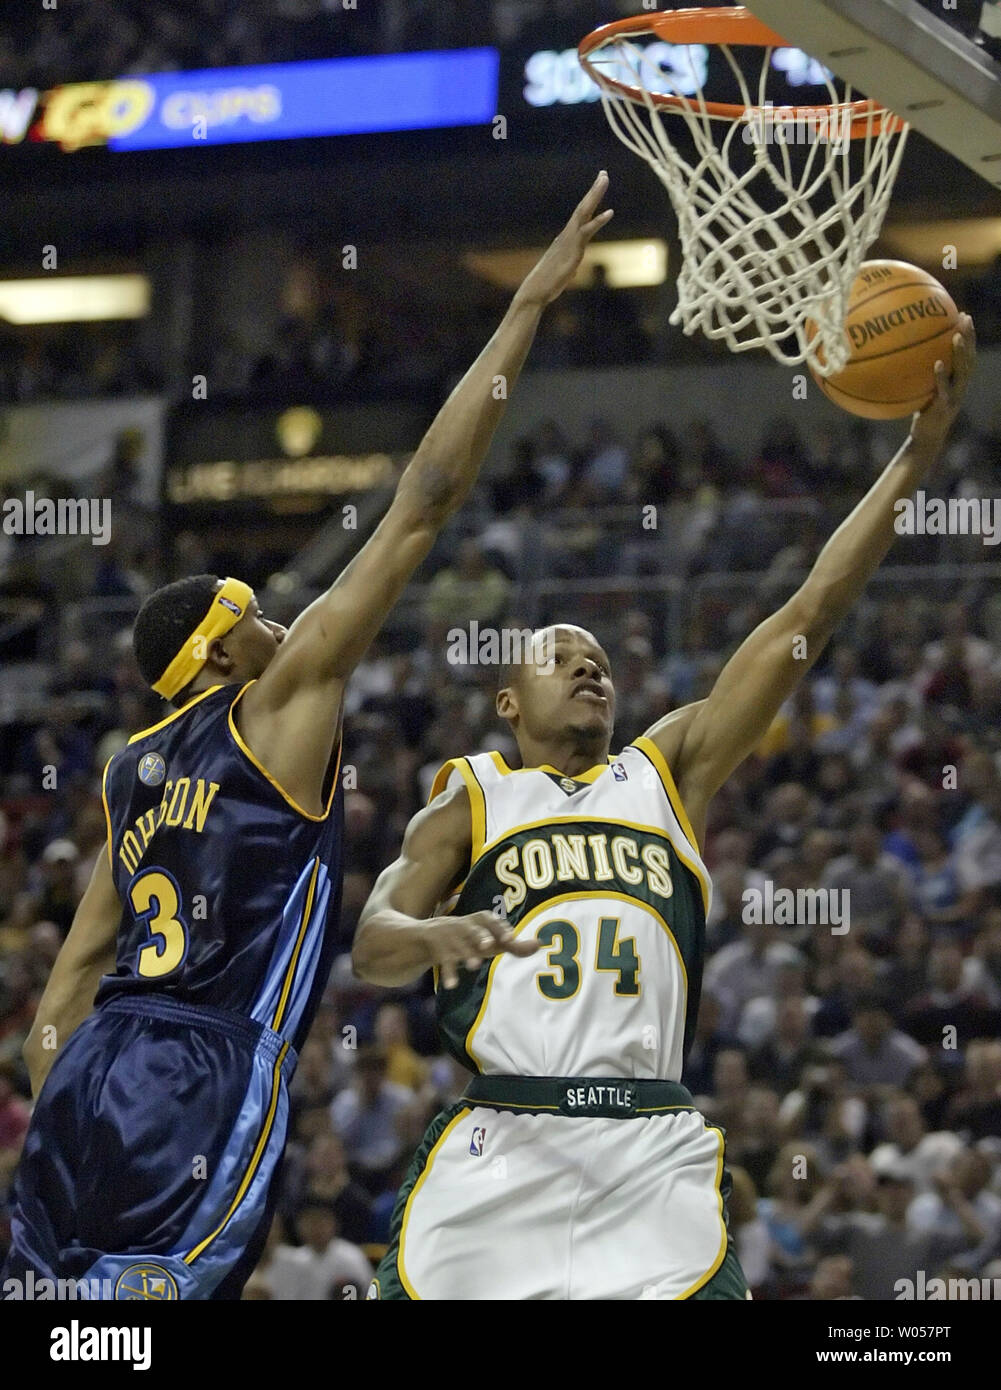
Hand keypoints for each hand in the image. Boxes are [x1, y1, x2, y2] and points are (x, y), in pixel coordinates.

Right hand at [423, 909, 541, 988]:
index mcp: (481, 921)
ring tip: (474, 966)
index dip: (500, 929)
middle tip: (488, 946)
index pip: (491, 921)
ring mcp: (451, 938)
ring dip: (466, 954)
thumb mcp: (492, 940)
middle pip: (473, 930)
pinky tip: (452, 985)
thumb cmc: (472, 938)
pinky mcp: (440, 951)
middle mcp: (466, 927)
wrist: (432, 935)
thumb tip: (539, 944)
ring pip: (459, 947)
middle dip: (480, 936)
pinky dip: (448, 973)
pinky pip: (445, 963)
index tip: (510, 938)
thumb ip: (514, 945)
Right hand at [514, 171, 613, 307]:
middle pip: (583, 207)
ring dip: (595, 195)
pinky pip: (587, 232)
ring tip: (604, 180)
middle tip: (603, 173)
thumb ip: (569, 264)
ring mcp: (570, 240)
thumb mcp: (563, 270)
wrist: (536, 290)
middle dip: (594, 190)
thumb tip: (572, 268)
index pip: (581, 215)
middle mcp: (568, 234)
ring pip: (584, 212)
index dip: (590, 200)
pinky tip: (610, 212)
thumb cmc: (548, 283)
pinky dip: (598, 221)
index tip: (598, 185)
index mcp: (566, 238)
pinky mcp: (574, 250)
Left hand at [910, 313, 975, 453]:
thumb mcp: (921, 390)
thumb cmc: (921, 412)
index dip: (968, 335)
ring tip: (956, 336)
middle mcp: (960, 387)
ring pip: (962, 372)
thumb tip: (901, 353)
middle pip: (969, 358)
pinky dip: (941, 376)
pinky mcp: (943, 407)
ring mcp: (954, 397)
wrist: (925, 439)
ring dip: (960, 353)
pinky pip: (944, 389)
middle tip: (965, 318)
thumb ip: (920, 374)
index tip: (963, 315)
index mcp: (957, 381)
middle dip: (969, 337)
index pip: (967, 354)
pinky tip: (938, 363)